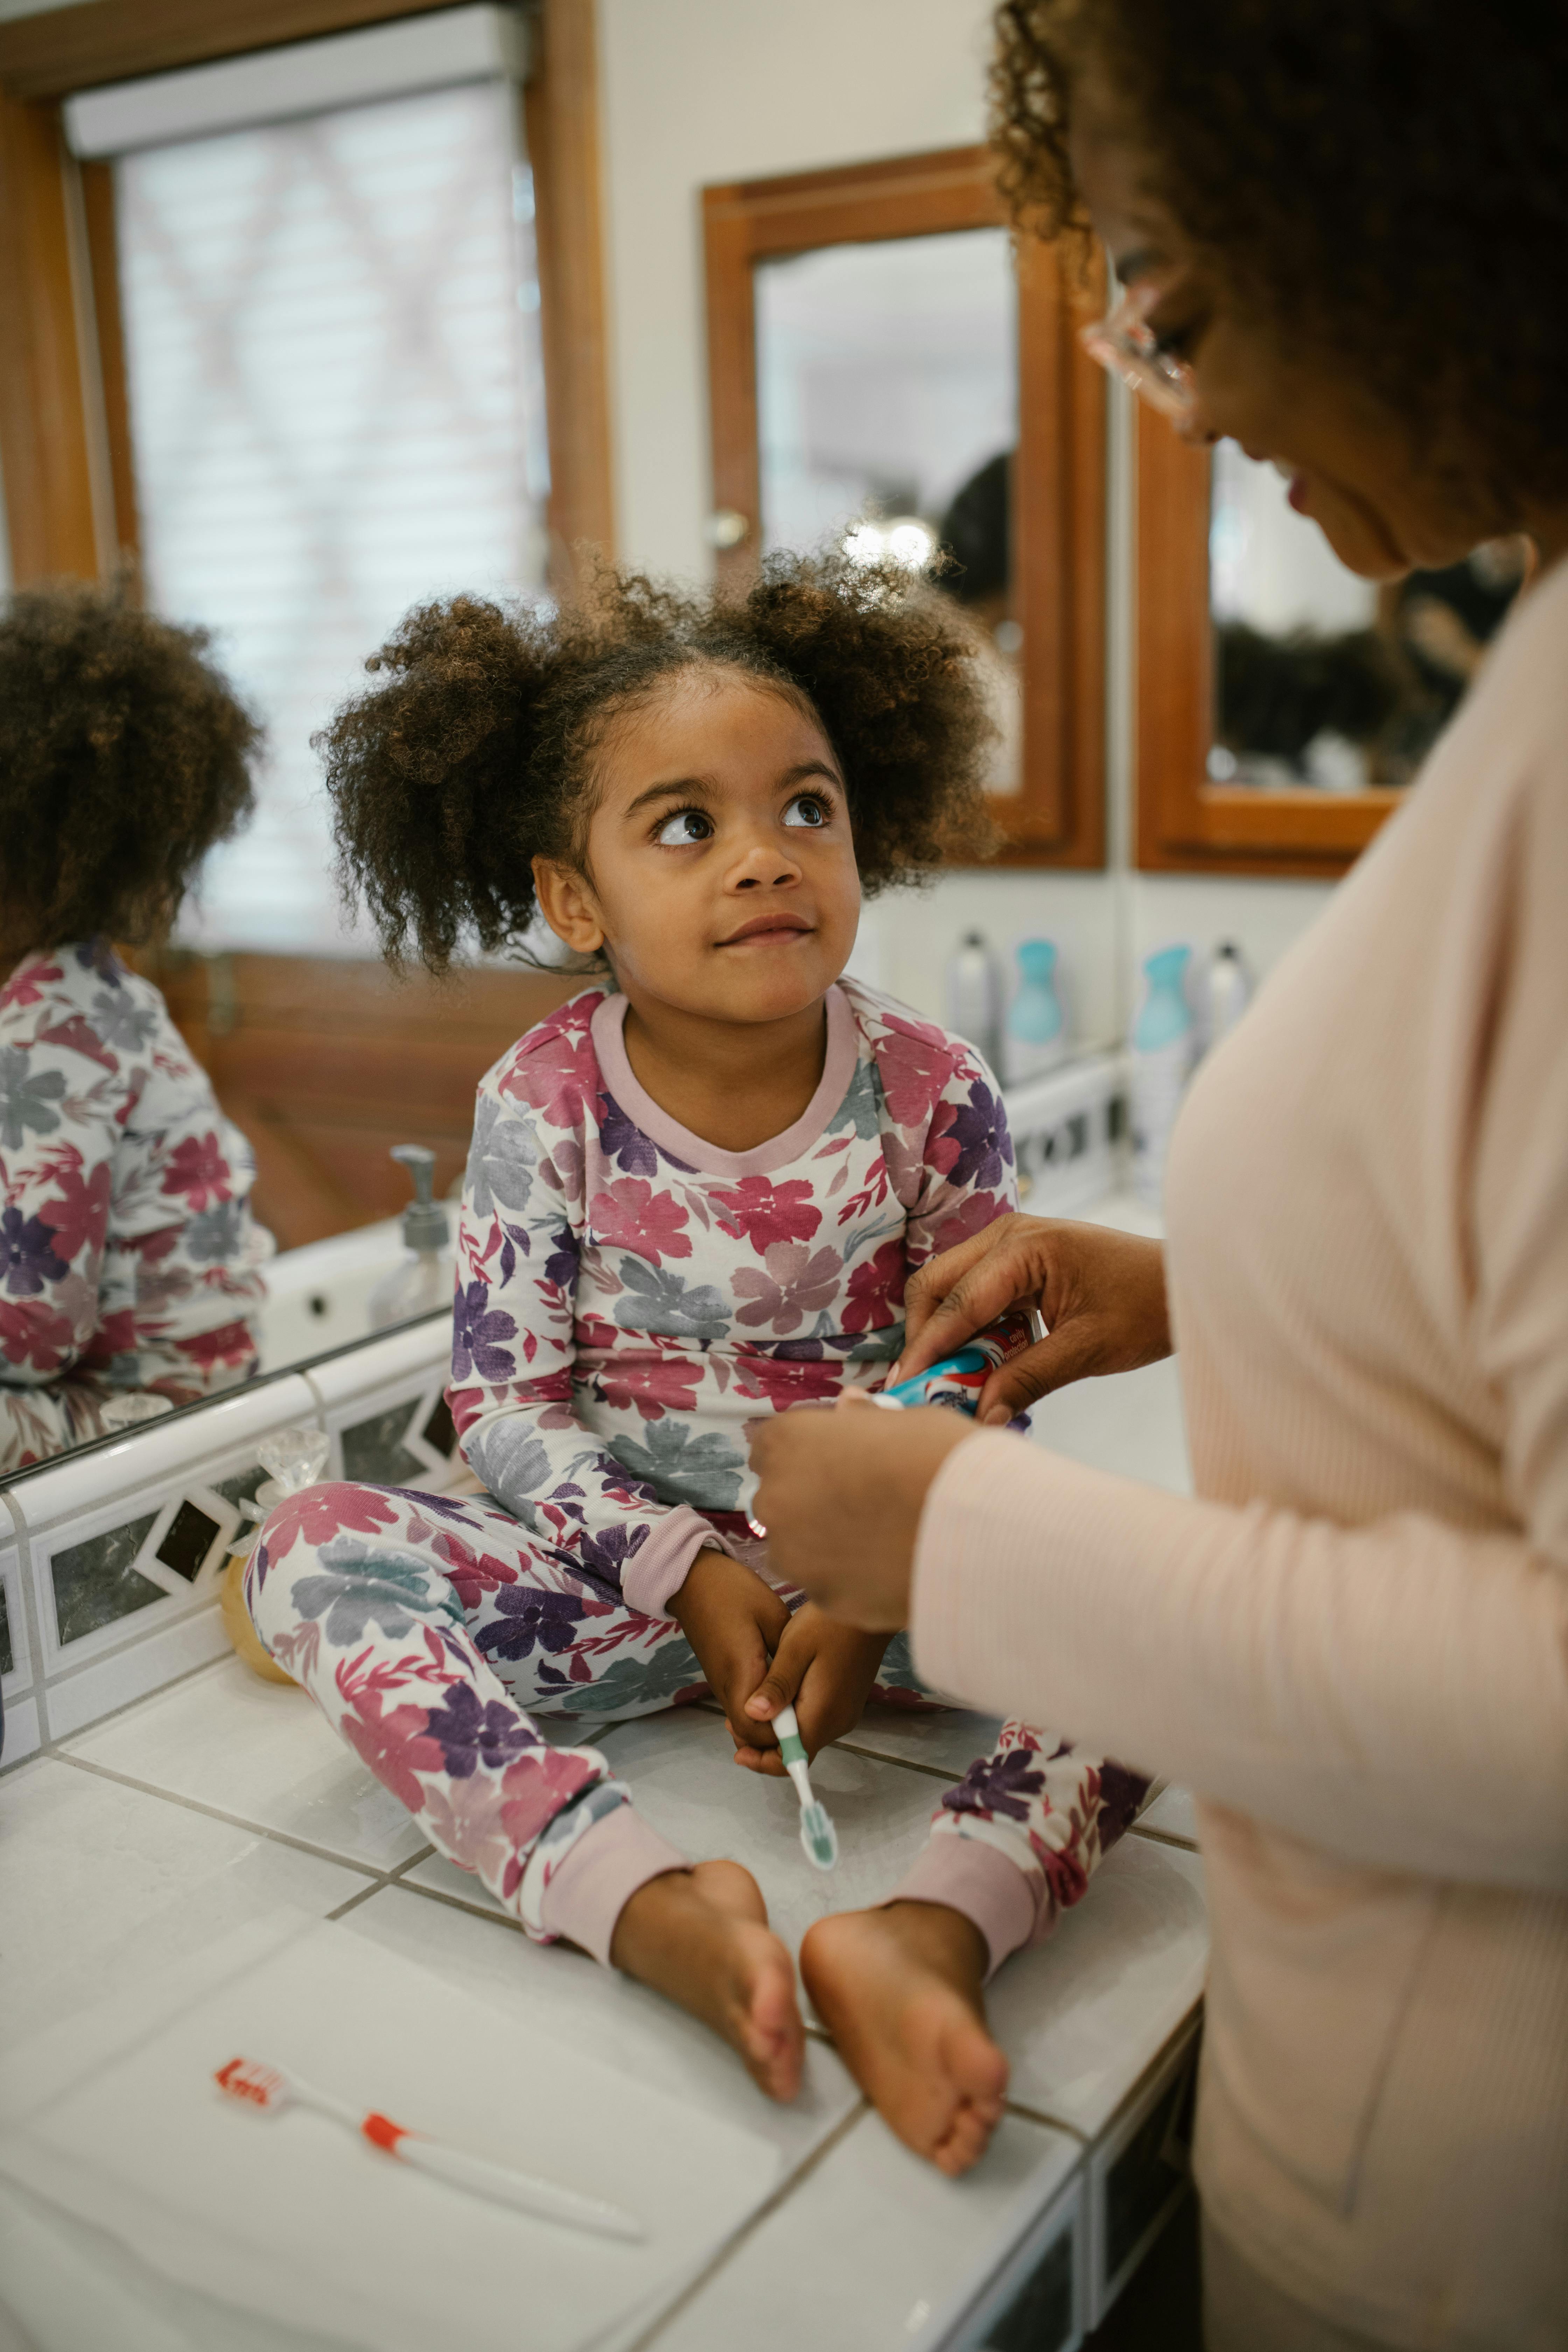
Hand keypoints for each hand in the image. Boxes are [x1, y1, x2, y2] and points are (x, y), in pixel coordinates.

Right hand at [669, 1548, 790, 1752]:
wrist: (693, 1580)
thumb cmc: (733, 1592)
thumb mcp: (771, 1615)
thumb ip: (785, 1657)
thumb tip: (802, 1686)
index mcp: (740, 1673)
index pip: (755, 1729)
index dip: (780, 1737)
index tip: (806, 1724)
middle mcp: (726, 1687)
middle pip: (748, 1733)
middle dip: (775, 1737)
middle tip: (806, 1719)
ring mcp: (720, 1684)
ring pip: (743, 1723)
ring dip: (767, 1724)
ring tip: (797, 1707)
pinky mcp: (720, 1676)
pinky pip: (740, 1706)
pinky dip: (759, 1711)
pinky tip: (780, 1693)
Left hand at [733, 1602, 890, 1774]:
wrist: (868, 1607)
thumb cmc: (830, 1623)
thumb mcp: (796, 1649)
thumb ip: (776, 1686)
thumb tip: (752, 1715)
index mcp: (823, 1714)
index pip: (791, 1758)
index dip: (762, 1761)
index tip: (737, 1751)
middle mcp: (838, 1722)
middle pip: (798, 1750)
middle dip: (766, 1745)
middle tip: (734, 1723)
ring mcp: (844, 1712)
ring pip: (806, 1736)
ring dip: (778, 1730)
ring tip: (751, 1707)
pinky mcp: (846, 1701)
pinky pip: (815, 1720)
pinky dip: (793, 1718)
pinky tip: (776, 1697)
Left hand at [748, 1404, 974, 1631]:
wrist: (976, 1530)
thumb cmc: (941, 1458)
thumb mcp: (905, 1422)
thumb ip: (863, 1421)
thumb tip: (849, 1408)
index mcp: (788, 1441)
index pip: (772, 1447)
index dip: (806, 1454)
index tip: (837, 1462)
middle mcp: (776, 1498)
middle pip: (778, 1500)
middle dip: (809, 1501)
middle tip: (863, 1504)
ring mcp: (794, 1555)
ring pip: (797, 1549)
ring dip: (824, 1545)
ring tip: (879, 1542)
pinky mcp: (821, 1599)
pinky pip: (827, 1586)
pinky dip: (848, 1580)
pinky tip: (889, 1571)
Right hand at [895, 1213, 1170, 1422]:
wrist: (1184, 1283)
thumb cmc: (1146, 1306)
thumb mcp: (1087, 1349)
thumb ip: (1029, 1378)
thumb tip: (983, 1416)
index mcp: (1023, 1246)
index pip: (958, 1302)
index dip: (928, 1348)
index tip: (905, 1387)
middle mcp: (1008, 1236)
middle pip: (937, 1286)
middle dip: (926, 1337)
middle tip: (920, 1386)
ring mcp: (1011, 1246)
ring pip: (952, 1291)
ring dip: (948, 1336)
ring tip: (950, 1381)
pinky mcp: (1019, 1264)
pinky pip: (978, 1297)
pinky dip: (973, 1332)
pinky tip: (983, 1365)